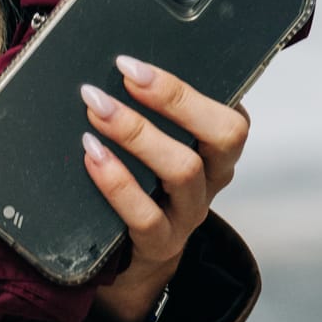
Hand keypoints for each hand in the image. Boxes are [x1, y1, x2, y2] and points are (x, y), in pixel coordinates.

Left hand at [81, 54, 249, 321]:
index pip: (229, 109)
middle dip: (173, 100)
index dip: (184, 86)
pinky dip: (117, 183)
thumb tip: (112, 64)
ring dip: (138, 135)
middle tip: (123, 78)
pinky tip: (92, 157)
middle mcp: (215, 177)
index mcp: (220, 146)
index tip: (133, 64)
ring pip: (183, 170)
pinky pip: (145, 215)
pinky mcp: (161, 243)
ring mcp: (191, 213)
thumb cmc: (144, 182)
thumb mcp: (159, 142)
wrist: (135, 256)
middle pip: (222, 134)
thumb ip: (152, 108)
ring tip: (97, 113)